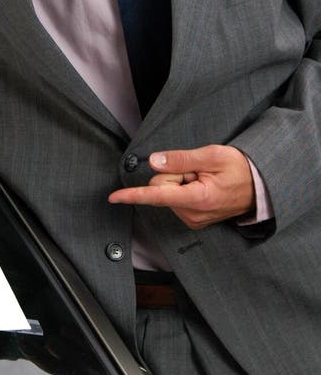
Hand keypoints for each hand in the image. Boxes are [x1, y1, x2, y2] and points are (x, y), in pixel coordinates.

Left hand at [108, 145, 254, 229]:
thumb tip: (155, 162)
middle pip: (161, 186)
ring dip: (182, 181)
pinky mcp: (193, 219)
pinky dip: (186, 189)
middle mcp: (192, 214)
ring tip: (205, 179)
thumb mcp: (212, 156)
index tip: (113, 197)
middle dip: (174, 174)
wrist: (260, 188)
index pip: (157, 195)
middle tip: (198, 171)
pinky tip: (203, 186)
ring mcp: (193, 219)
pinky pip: (175, 198)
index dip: (133, 194)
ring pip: (167, 192)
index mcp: (197, 199)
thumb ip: (181, 159)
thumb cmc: (240, 169)